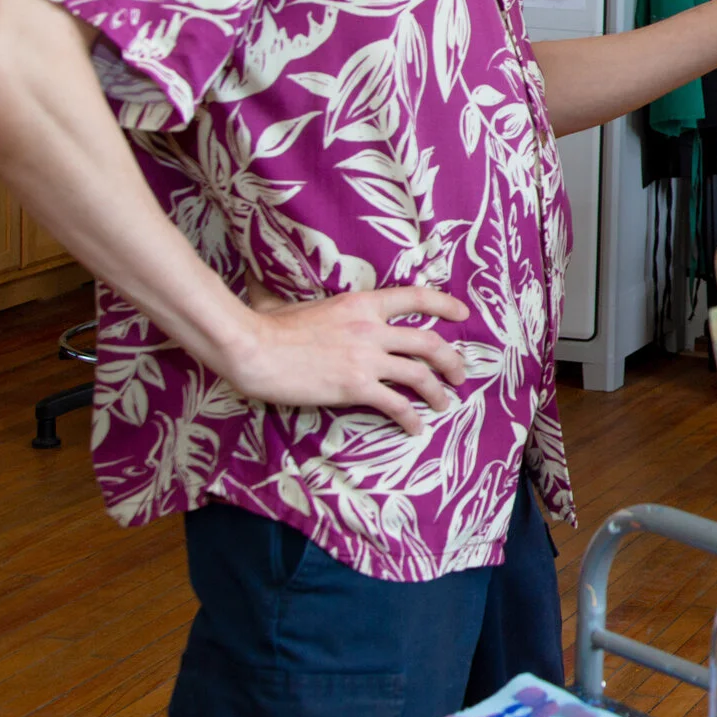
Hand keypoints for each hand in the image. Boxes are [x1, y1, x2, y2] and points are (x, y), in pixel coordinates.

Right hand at [223, 284, 473, 435]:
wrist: (254, 349)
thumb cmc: (267, 325)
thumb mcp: (300, 301)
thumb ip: (309, 299)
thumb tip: (281, 288)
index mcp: (362, 304)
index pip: (416, 298)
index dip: (445, 305)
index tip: (463, 314)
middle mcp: (373, 329)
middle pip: (430, 343)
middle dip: (452, 361)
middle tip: (459, 374)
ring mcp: (367, 359)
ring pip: (420, 376)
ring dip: (438, 393)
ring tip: (444, 403)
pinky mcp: (357, 387)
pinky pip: (396, 404)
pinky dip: (411, 418)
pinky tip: (415, 428)